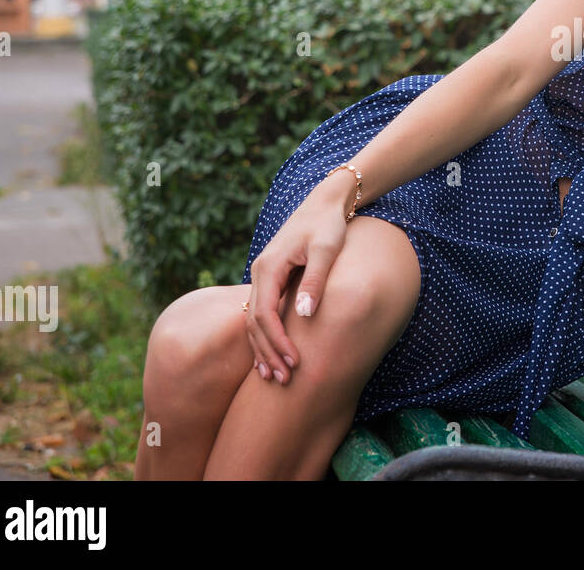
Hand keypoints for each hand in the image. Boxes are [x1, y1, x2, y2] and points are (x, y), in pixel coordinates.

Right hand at [244, 177, 350, 382]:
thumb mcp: (327, 250)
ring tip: (274, 376)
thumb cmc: (328, 225)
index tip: (294, 362)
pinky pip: (262, 312)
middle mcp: (261, 272)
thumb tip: (304, 314)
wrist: (324, 203)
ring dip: (264, 349)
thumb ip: (316, 280)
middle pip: (255, 322)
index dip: (278, 341)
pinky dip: (264, 336)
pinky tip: (271, 355)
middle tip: (284, 380)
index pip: (265, 314)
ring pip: (255, 320)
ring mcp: (263, 276)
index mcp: (270, 267)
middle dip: (268, 352)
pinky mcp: (271, 278)